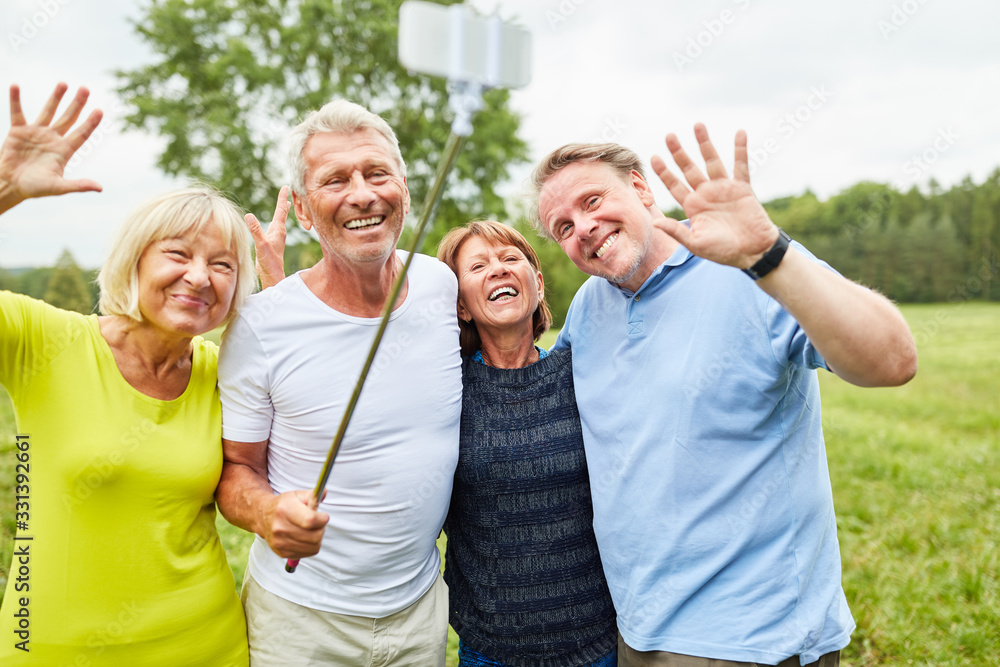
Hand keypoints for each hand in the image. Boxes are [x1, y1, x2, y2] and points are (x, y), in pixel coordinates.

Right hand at [0, 83, 103, 213]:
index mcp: (64, 151)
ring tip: (64, 83)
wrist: (11, 185)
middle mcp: (52, 139)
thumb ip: (78, 186)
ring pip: (48, 111)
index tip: (100, 110)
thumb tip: (100, 188)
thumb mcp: (58, 187)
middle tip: (85, 88)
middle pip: (68, 118)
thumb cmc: (35, 188)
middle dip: (77, 104)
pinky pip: (17, 113)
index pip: (81, 133)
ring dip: (55, 97)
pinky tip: (15, 86)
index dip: (91, 123)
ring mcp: (36, 133)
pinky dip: (15, 100)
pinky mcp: (18, 131)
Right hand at [245, 185, 289, 288]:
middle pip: (283, 213)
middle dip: (285, 202)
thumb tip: (249, 215)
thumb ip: (255, 231)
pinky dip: (276, 221)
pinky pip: (275, 228)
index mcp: (278, 230)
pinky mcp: (272, 243)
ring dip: (283, 211)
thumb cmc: (269, 262)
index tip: (286, 186)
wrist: (272, 276)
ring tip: (286, 204)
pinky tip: (274, 224)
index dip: (282, 197)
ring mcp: (276, 238)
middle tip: (289, 191)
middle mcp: (279, 232)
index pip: (281, 210)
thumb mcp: (261, 245)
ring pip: (280, 220)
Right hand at [261, 488, 329, 559]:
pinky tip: (305, 537)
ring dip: (318, 538)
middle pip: (314, 536)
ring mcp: (280, 543)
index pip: (311, 520)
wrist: (263, 517)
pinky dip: (311, 546)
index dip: (322, 519)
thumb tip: (324, 492)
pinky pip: (308, 553)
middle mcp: (280, 528)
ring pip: (314, 546)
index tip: (324, 516)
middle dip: (321, 529)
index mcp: (284, 510)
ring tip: (311, 529)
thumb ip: (312, 495)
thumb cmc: (284, 505)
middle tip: (319, 523)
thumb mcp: (296, 495)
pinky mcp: (282, 553)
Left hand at [650, 123, 776, 268]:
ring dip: (705, 144)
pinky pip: (741, 165)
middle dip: (679, 153)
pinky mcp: (742, 188)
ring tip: (698, 125)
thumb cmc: (724, 251)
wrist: (753, 253)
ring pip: (712, 161)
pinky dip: (741, 150)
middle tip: (669, 135)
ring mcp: (724, 189)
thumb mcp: (696, 244)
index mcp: (693, 206)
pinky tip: (740, 133)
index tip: (654, 157)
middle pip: (689, 169)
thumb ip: (677, 232)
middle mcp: (706, 194)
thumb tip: (655, 222)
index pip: (674, 185)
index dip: (664, 172)